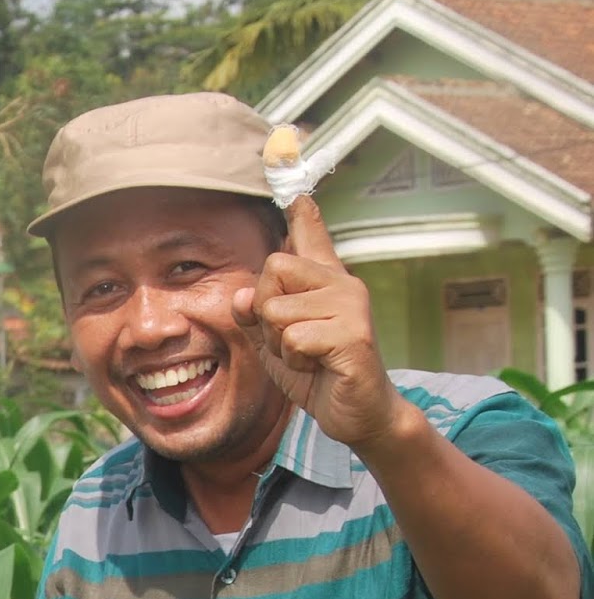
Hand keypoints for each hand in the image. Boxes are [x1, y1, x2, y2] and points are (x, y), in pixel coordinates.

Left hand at [232, 196, 406, 451]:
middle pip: (274, 268)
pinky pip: (294, 338)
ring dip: (281, 344)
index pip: (310, 236)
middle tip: (292, 340)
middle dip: (267, 311)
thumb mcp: (276, 344)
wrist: (357, 414)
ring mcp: (351, 306)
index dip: (302, 213)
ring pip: (278, 310)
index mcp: (324, 281)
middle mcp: (342, 283)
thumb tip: (241, 294)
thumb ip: (256, 316)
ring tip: (308, 356)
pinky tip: (319, 367)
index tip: (295, 184)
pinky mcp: (353, 334)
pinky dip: (296, 360)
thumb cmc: (319, 375)